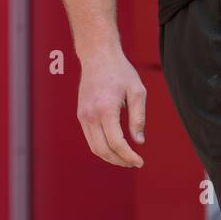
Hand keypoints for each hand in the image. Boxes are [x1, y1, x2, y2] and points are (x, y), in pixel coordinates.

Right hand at [76, 46, 145, 167]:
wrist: (98, 56)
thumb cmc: (121, 71)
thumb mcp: (137, 91)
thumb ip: (138, 118)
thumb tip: (139, 142)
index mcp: (106, 109)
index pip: (116, 143)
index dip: (129, 156)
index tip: (140, 162)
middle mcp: (90, 115)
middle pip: (103, 150)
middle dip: (120, 161)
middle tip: (134, 163)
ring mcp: (83, 116)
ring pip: (94, 148)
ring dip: (110, 157)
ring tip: (126, 159)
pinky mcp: (80, 115)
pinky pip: (90, 139)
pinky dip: (102, 148)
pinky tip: (115, 148)